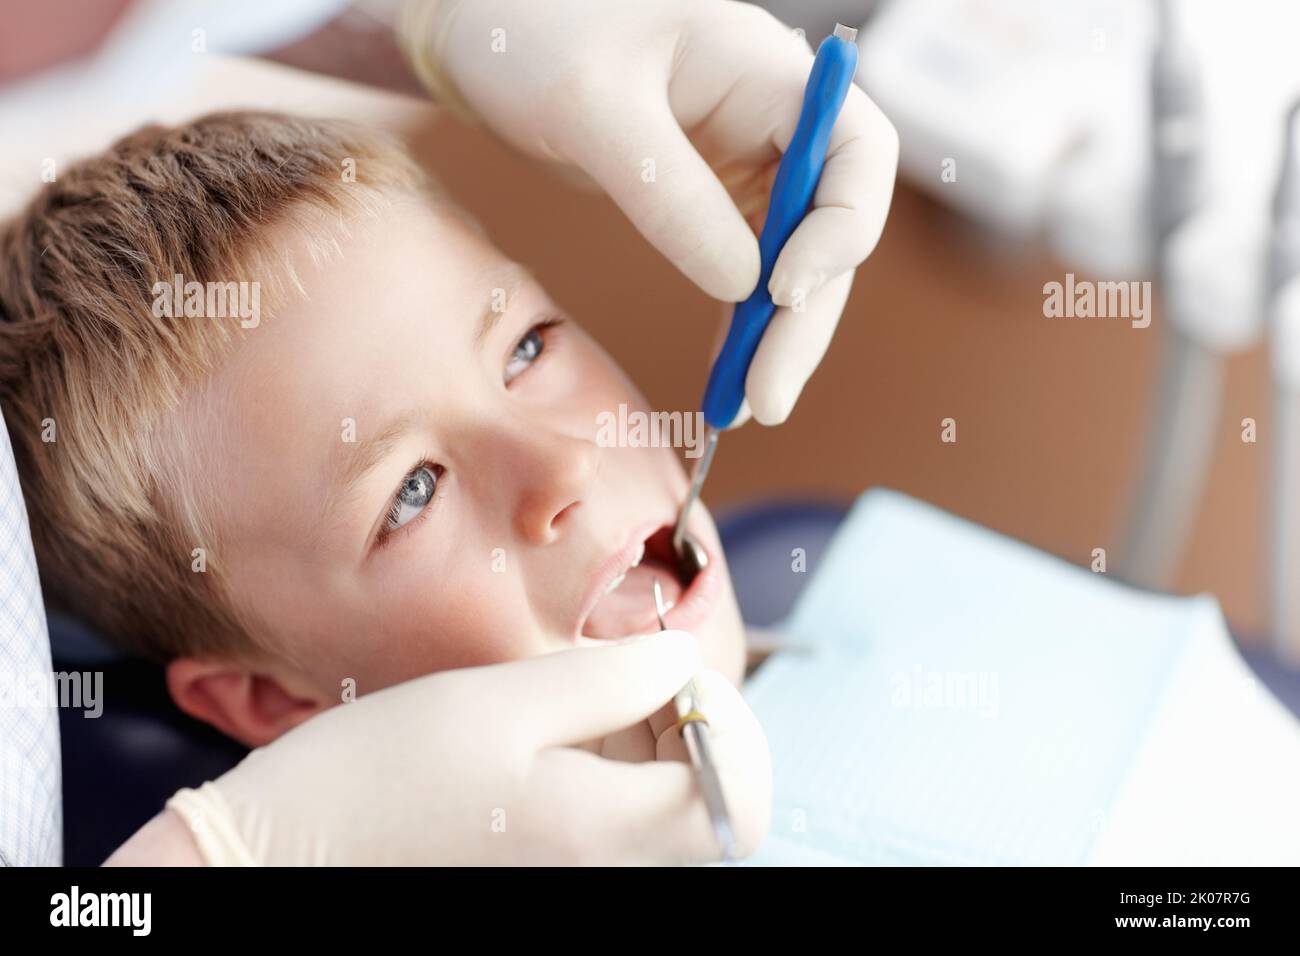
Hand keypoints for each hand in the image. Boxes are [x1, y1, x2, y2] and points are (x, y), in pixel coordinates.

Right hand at [159, 631, 770, 864]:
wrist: (282, 855)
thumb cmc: (377, 778)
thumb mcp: (499, 700)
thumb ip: (610, 677)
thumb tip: (683, 655)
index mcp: (604, 833)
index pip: (740, 798)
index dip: (726, 720)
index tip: (671, 667)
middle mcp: (603, 872)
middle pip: (710, 807)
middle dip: (689, 723)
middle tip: (627, 670)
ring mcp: (575, 876)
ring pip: (664, 811)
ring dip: (648, 741)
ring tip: (575, 693)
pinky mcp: (544, 870)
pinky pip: (614, 822)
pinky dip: (609, 767)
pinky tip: (552, 729)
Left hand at [416, 0, 898, 424]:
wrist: (484, 35)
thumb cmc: (535, 36)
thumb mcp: (594, 112)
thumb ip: (669, 195)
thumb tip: (745, 286)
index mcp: (764, 70)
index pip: (857, 152)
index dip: (841, 229)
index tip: (784, 290)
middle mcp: (771, 119)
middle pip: (830, 228)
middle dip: (804, 315)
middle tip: (766, 396)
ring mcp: (744, 162)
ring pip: (793, 260)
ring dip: (776, 336)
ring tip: (746, 406)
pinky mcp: (708, 200)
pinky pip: (746, 271)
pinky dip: (739, 324)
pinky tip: (724, 373)